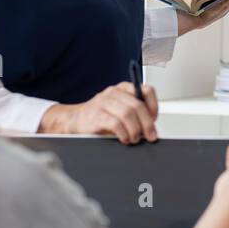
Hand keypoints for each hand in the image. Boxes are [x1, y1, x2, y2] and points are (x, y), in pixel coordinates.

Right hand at [40, 81, 158, 143]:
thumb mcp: (120, 110)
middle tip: (150, 136)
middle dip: (147, 124)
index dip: (153, 106)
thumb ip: (135, 114)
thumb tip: (152, 128)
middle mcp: (114, 92)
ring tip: (135, 139)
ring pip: (128, 114)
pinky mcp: (96, 115)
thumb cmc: (100, 117)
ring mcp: (103, 102)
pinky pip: (116, 124)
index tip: (154, 119)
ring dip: (135, 130)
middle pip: (138, 105)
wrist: (74, 121)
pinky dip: (124, 134)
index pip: (146, 90)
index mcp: (123, 88)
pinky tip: (124, 139)